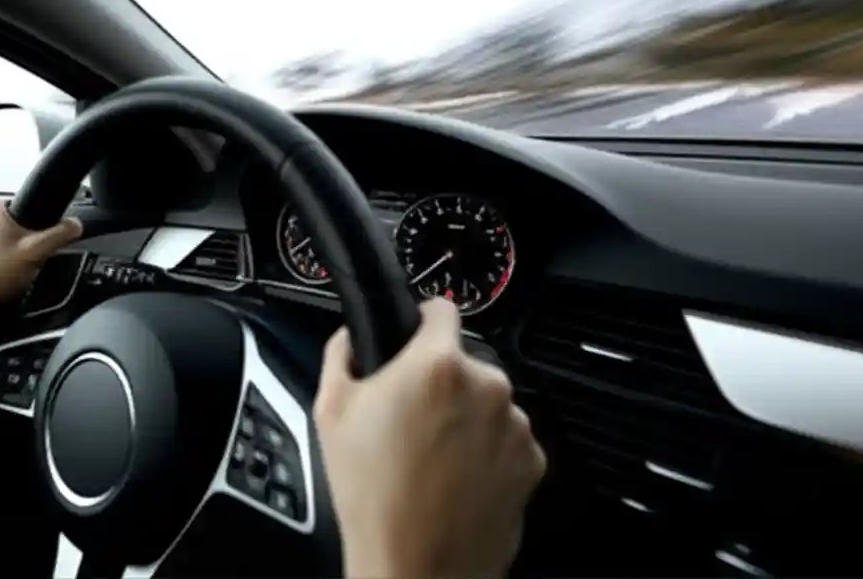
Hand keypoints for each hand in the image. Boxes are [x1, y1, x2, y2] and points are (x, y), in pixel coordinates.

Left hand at [0, 201, 81, 340]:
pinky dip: (0, 265)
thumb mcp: (36, 253)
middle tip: (28, 264)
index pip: (32, 206)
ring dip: (14, 257)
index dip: (44, 227)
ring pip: (6, 242)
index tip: (43, 245)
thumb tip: (76, 224)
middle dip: (28, 246)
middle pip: (20, 227)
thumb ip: (60, 235)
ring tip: (11, 274)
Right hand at [314, 298, 545, 578]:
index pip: (442, 309)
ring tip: (429, 457)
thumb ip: (342, 353)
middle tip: (407, 418)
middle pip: (463, 362)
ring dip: (465, 418)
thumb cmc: (372, 496)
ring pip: (486, 402)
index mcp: (438, 364)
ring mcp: (515, 426)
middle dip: (438, 382)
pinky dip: (485, 452)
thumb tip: (353, 336)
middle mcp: (488, 386)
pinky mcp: (533, 462)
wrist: (416, 566)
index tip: (414, 336)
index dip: (421, 321)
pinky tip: (453, 478)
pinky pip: (505, 440)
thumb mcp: (329, 411)